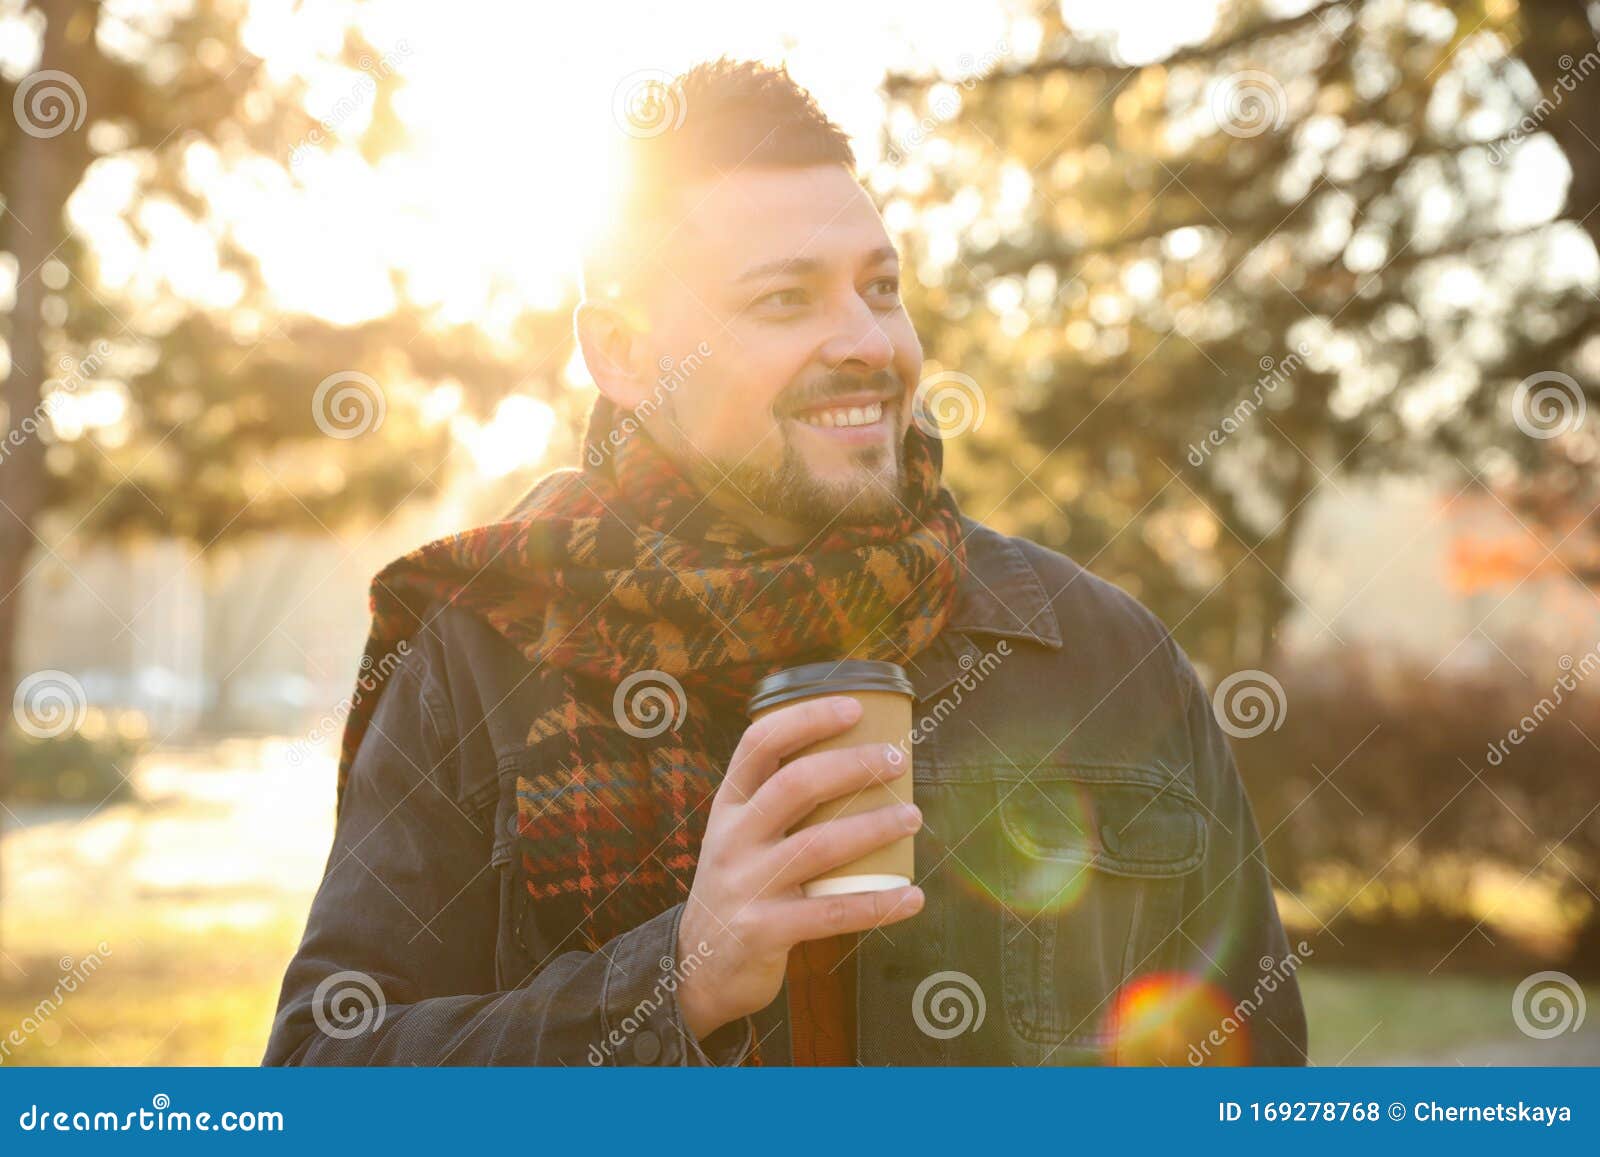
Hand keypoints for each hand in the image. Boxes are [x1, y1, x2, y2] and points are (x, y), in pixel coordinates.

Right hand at [675, 695, 923, 1039]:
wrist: (696, 966)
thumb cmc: (739, 886)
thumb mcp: (740, 837)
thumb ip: (779, 804)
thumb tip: (857, 759)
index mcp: (729, 806)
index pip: (758, 744)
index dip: (806, 719)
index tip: (854, 707)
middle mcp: (732, 839)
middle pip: (794, 785)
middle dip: (852, 766)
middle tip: (896, 760)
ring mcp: (746, 885)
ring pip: (818, 845)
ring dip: (874, 827)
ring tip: (913, 817)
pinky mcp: (763, 931)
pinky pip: (831, 914)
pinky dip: (878, 904)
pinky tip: (912, 897)